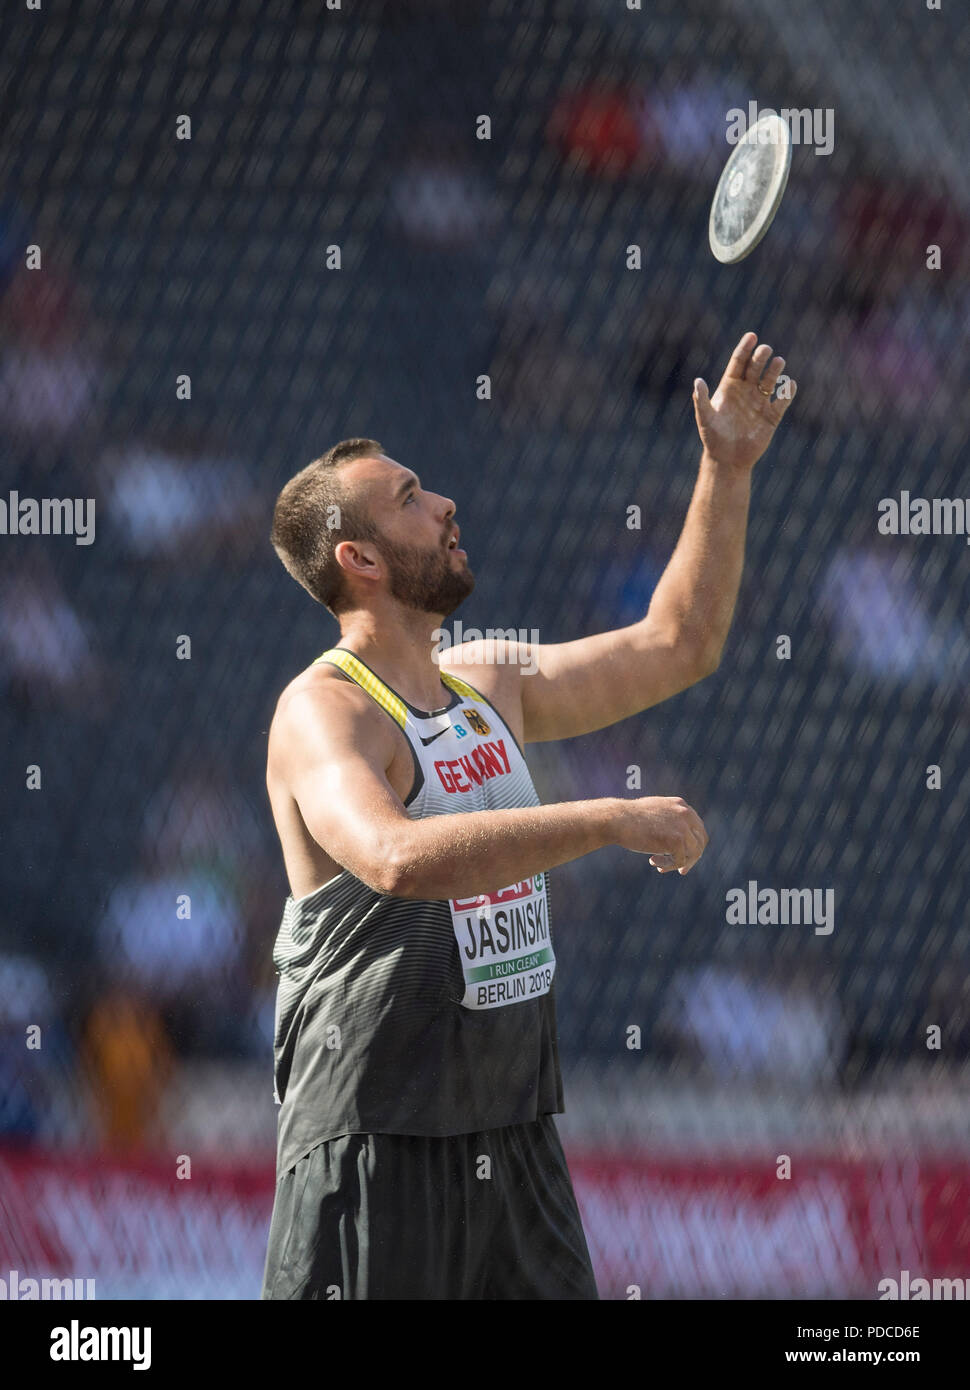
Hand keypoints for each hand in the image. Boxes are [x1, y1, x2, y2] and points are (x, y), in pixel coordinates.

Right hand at [612, 795, 707, 874]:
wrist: (617, 820)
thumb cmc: (628, 818)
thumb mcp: (653, 813)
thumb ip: (668, 820)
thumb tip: (677, 839)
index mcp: (681, 805)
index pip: (698, 828)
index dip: (693, 845)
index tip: (684, 857)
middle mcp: (686, 814)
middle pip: (700, 842)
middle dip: (691, 858)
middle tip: (681, 870)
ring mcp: (683, 828)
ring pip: (692, 854)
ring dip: (677, 863)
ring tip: (659, 865)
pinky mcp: (677, 841)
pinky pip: (679, 861)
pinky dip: (667, 865)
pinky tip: (652, 861)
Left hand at [693, 331, 796, 472]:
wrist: (727, 460)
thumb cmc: (713, 438)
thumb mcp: (705, 419)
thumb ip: (701, 400)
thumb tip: (698, 381)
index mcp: (730, 387)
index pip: (738, 363)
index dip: (745, 349)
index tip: (752, 336)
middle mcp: (746, 391)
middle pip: (755, 368)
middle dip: (760, 358)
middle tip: (765, 350)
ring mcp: (759, 402)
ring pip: (770, 381)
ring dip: (775, 371)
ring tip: (779, 362)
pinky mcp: (771, 417)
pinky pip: (782, 402)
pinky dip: (787, 394)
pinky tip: (790, 385)